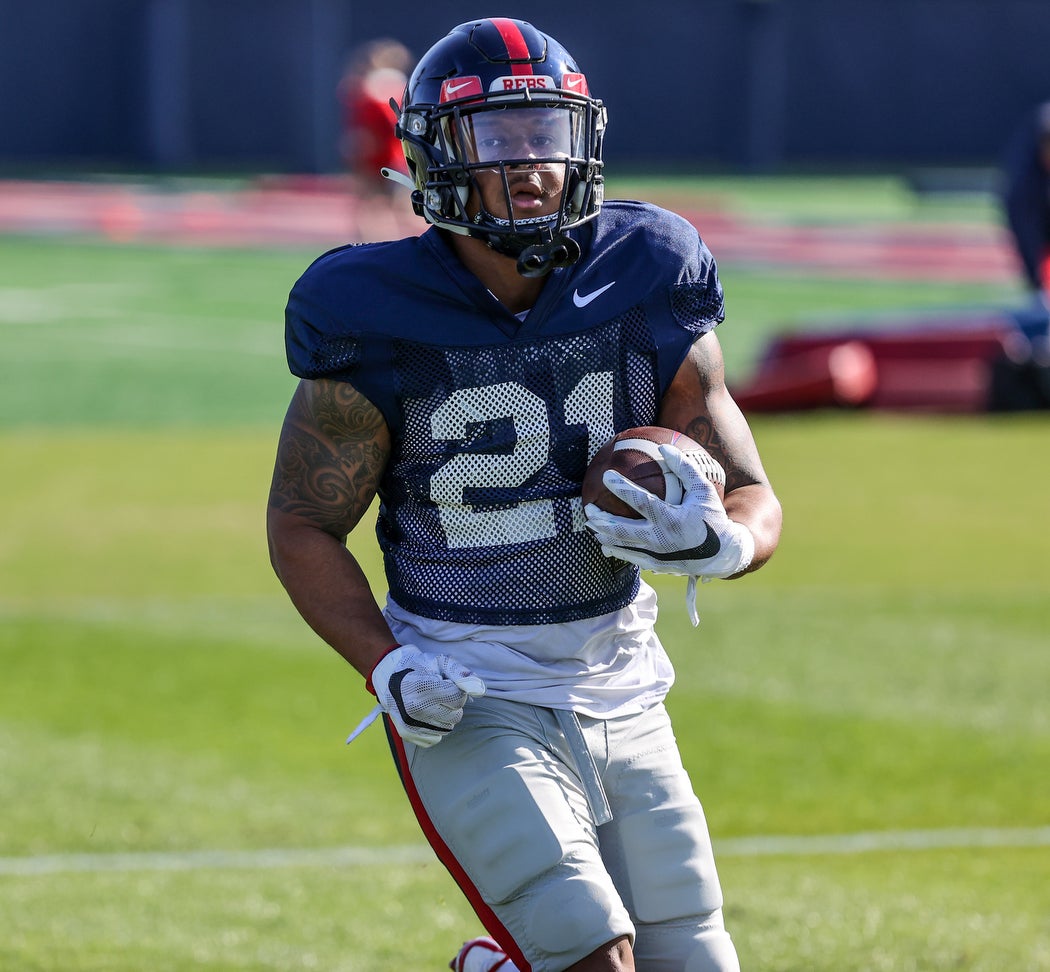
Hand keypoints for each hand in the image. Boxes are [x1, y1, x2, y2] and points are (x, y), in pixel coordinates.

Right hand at [368, 645, 485, 747]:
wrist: (388, 675)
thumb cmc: (418, 666)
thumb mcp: (440, 662)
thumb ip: (461, 674)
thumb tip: (480, 690)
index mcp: (423, 688)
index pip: (459, 698)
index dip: (457, 688)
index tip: (446, 682)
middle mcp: (415, 709)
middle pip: (456, 716)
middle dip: (452, 704)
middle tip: (438, 693)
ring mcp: (410, 724)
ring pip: (448, 728)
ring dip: (445, 716)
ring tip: (431, 702)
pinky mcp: (407, 734)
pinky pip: (435, 738)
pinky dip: (434, 727)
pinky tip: (426, 714)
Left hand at [584, 443, 753, 580]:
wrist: (723, 554)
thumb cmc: (712, 516)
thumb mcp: (703, 490)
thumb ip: (685, 468)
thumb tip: (665, 447)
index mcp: (672, 520)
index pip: (641, 502)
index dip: (622, 488)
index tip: (607, 476)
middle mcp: (661, 540)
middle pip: (623, 530)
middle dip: (602, 519)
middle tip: (588, 507)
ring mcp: (657, 556)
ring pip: (623, 547)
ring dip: (604, 536)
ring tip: (590, 525)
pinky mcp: (656, 566)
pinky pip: (631, 558)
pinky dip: (616, 550)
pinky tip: (605, 542)